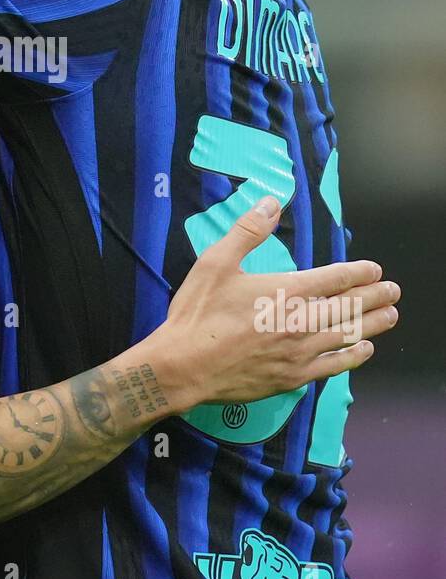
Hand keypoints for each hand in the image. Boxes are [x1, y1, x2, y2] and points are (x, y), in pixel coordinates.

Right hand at [154, 196, 399, 414]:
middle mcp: (300, 322)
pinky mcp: (293, 377)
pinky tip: (364, 350)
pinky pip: (333, 366)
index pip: (334, 278)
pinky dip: (353, 356)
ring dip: (373, 324)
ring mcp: (299, 353)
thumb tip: (271, 201)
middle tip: (393, 291)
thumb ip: (248, 230)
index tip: (374, 269)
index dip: (358, 272)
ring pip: (347, 336)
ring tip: (390, 316)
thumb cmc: (198, 313)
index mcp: (285, 291)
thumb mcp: (216, 262)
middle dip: (375, 296)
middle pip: (349, 307)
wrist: (184, 366)